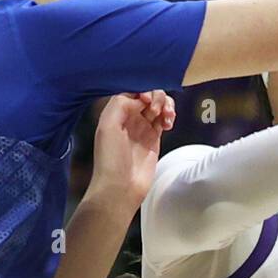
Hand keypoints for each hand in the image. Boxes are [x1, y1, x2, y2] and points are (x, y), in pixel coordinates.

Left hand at [91, 90, 175, 210]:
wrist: (120, 187)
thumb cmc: (110, 159)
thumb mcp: (107, 126)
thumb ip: (121, 104)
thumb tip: (141, 98)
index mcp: (116, 112)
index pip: (133, 89)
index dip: (143, 89)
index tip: (146, 100)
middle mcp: (129, 117)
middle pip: (149, 95)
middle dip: (156, 97)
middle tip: (155, 110)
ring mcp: (142, 128)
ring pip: (159, 105)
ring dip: (166, 105)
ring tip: (167, 117)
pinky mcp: (154, 139)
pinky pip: (164, 120)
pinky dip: (169, 117)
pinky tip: (169, 124)